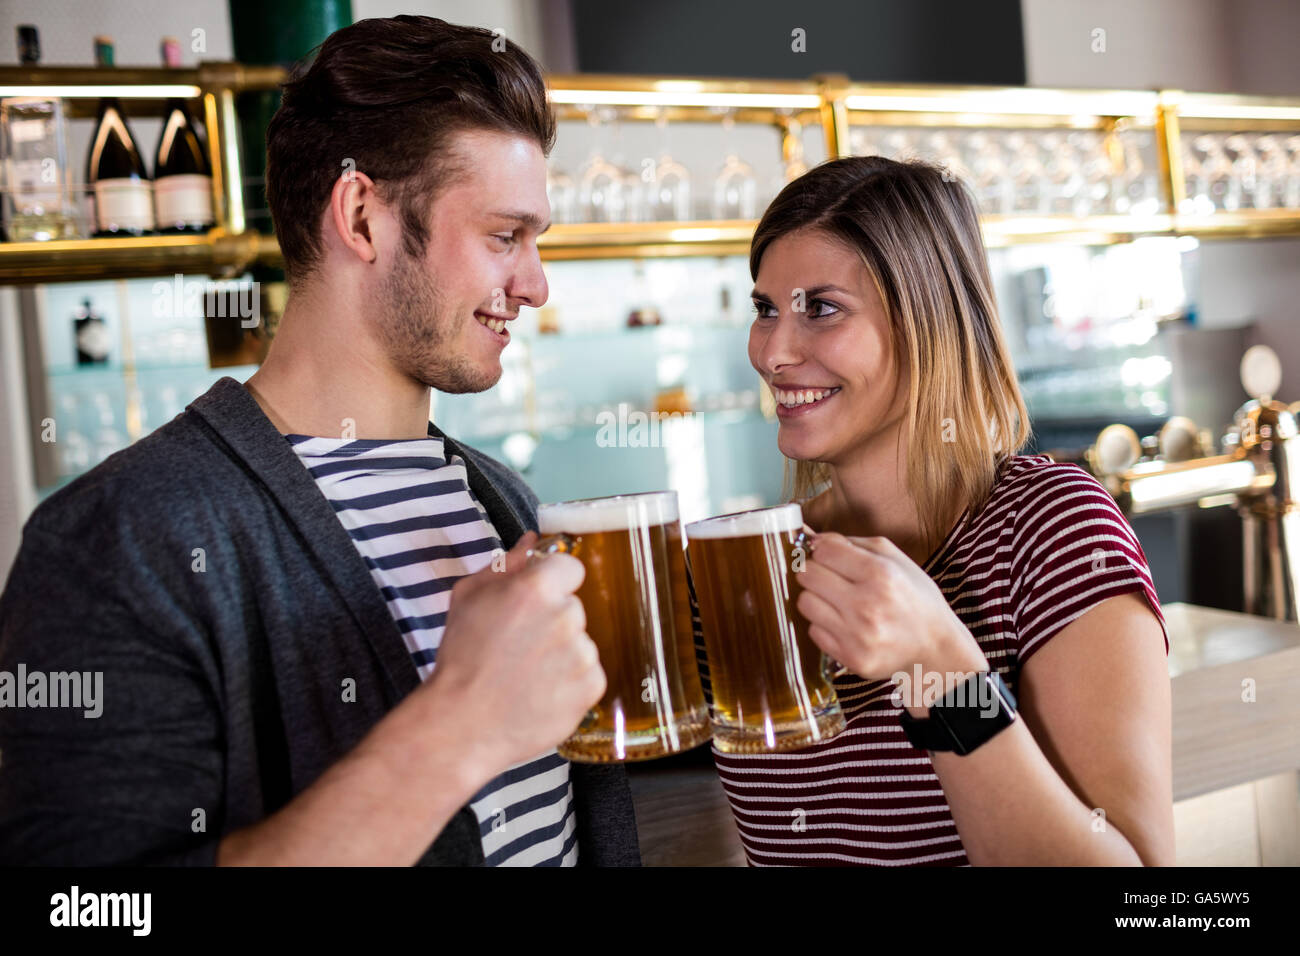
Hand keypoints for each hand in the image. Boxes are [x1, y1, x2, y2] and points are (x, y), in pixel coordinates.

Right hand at [426, 532, 605, 770]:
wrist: (462, 723)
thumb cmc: (460, 658)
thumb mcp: (468, 597)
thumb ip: (507, 564)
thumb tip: (533, 541)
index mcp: (537, 587)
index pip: (570, 566)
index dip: (554, 583)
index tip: (539, 601)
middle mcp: (566, 616)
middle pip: (574, 608)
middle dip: (554, 622)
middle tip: (522, 645)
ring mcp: (582, 653)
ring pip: (582, 642)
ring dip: (563, 654)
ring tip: (528, 673)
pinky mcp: (591, 687)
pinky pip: (590, 674)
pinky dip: (570, 683)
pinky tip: (541, 692)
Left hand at [795, 532, 987, 715]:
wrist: (935, 646)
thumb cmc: (913, 597)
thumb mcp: (893, 559)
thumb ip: (849, 542)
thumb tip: (807, 536)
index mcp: (881, 574)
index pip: (823, 551)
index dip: (823, 551)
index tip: (830, 557)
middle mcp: (868, 605)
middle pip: (808, 575)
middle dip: (815, 572)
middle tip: (830, 578)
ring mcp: (858, 635)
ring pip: (805, 603)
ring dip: (816, 599)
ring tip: (837, 601)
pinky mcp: (851, 658)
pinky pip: (814, 632)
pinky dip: (824, 625)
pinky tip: (844, 624)